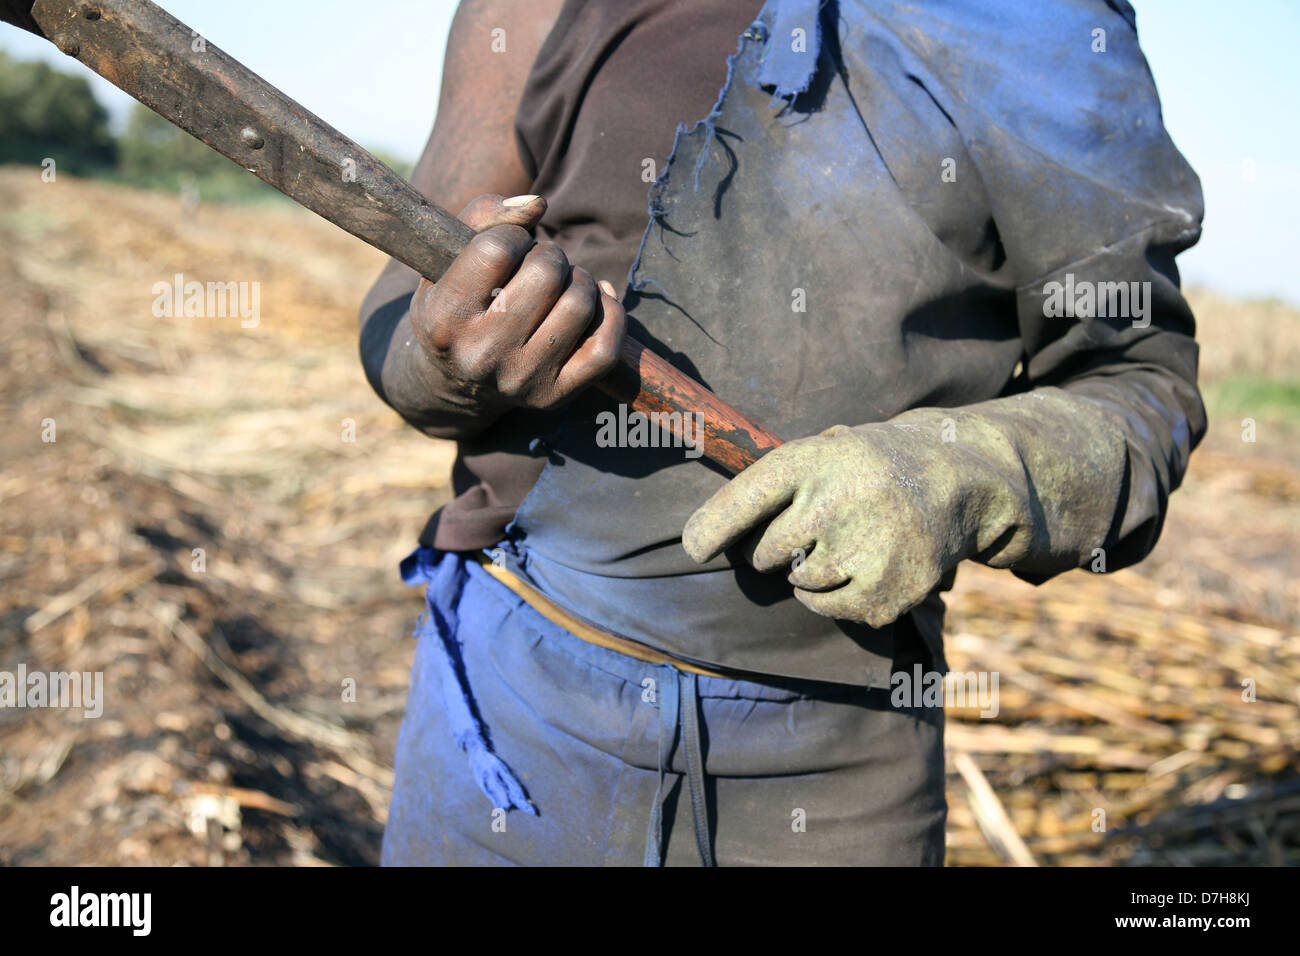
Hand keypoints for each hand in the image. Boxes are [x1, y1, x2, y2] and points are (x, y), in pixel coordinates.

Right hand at [409, 194, 625, 413]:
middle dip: (550, 255)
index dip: (512, 235)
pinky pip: (606, 348)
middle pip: (547, 273)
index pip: (497, 249)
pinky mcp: (555, 396)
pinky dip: (611, 314)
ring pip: (580, 304)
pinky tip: (596, 301)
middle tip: (540, 264)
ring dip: (580, 280)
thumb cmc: (458, 303)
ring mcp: (521, 380)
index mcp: (444, 321)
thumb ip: (483, 216)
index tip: (508, 246)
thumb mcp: (445, 259)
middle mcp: (480, 357)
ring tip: (562, 284)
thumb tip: (538, 204)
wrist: (457, 382)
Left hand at [681, 421, 980, 628]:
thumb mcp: (828, 448)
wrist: (958, 480)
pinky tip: (865, 564)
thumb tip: (704, 536)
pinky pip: (826, 608)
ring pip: (797, 583)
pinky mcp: (887, 591)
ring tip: (848, 541)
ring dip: (808, 571)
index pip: (748, 497)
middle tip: (812, 528)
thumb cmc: (868, 467)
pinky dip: (832, 596)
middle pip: (766, 552)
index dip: (714, 525)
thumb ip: (778, 481)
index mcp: (817, 458)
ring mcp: (865, 549)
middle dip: (775, 549)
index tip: (693, 547)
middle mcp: (838, 501)